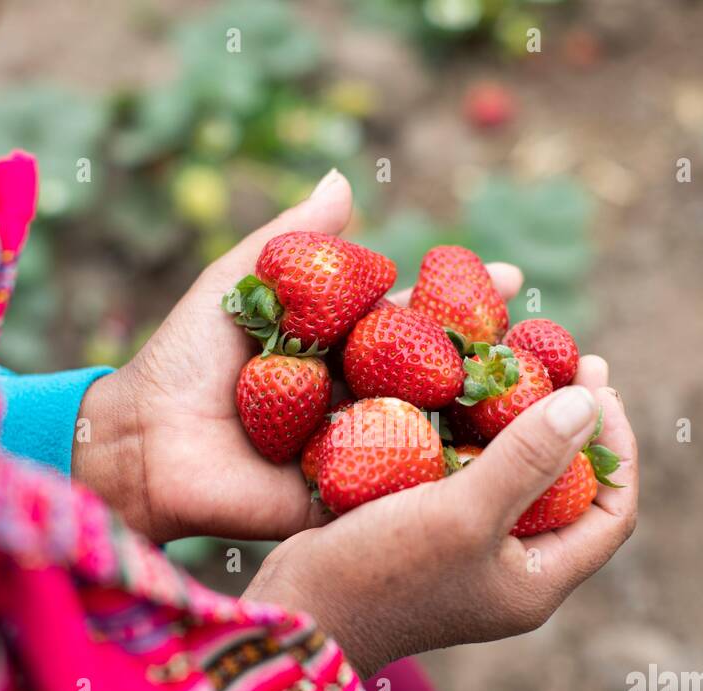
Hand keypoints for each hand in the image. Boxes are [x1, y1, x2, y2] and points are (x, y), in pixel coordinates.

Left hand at [73, 169, 523, 541]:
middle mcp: (359, 399)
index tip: (513, 276)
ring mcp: (358, 451)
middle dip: (496, 360)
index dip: (464, 298)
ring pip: (435, 433)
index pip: (418, 318)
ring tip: (550, 401)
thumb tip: (345, 178)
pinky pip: (404, 490)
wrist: (146, 444)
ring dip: (492, 421)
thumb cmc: (183, 360)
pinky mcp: (349, 499)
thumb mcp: (237, 285)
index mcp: (341, 350)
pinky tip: (508, 466)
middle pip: (440, 376)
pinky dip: (451, 479)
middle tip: (556, 344)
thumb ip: (294, 240)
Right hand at [242, 357, 638, 676]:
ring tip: (516, 363)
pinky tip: (457, 391)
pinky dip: (473, 434)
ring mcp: (470, 553)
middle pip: (569, 489)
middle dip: (572, 424)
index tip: (597, 383)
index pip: (611, 511)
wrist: (296, 615)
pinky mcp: (429, 534)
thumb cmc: (380, 574)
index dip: (617, 445)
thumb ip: (528, 459)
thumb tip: (589, 403)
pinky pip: (469, 476)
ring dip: (521, 422)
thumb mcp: (462, 513)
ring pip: (517, 477)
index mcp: (538, 579)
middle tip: (565, 360)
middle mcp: (512, 569)